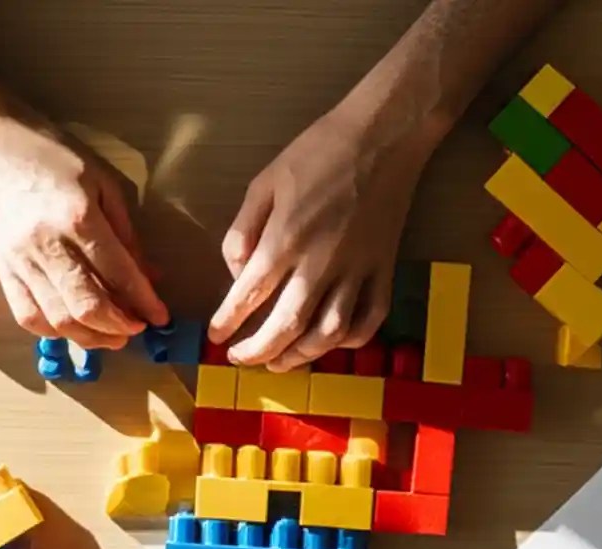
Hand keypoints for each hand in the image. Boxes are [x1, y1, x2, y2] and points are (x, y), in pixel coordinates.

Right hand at [0, 117, 168, 348]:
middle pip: (88, 306)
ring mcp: (20, 260)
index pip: (120, 274)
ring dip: (90, 337)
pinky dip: (53, 331)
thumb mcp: (102, 181)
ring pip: (58, 319)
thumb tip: (149, 274)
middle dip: (119, 327)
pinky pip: (27, 315)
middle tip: (136, 327)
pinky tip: (72, 327)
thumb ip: (126, 232)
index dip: (145, 302)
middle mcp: (48, 244)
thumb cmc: (47, 153)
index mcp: (79, 217)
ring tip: (110, 335)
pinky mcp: (1, 269)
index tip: (159, 317)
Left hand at [208, 103, 434, 370]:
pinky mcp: (385, 267)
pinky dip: (351, 340)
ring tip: (279, 362)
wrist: (384, 134)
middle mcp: (320, 262)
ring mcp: (358, 268)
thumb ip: (244, 229)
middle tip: (240, 359)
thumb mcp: (265, 181)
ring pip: (329, 332)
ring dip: (301, 355)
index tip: (215, 336)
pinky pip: (371, 318)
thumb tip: (236, 270)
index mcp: (285, 238)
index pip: (248, 295)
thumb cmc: (319, 151)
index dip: (227, 322)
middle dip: (258, 352)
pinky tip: (330, 342)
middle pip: (286, 326)